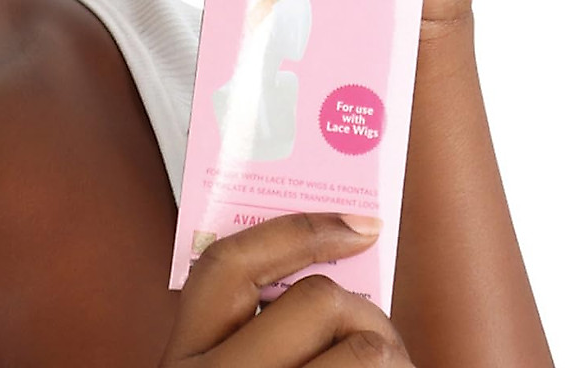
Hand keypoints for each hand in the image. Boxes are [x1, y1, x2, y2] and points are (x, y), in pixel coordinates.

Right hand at [161, 213, 410, 365]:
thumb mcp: (221, 364)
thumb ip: (248, 320)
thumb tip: (319, 256)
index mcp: (188, 349)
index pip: (230, 263)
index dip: (297, 231)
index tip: (357, 223)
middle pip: (314, 300)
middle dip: (360, 308)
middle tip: (375, 332)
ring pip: (364, 348)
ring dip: (388, 353)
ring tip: (388, 366)